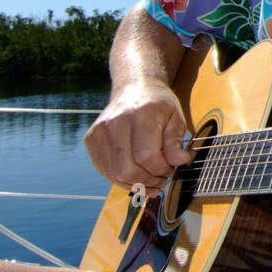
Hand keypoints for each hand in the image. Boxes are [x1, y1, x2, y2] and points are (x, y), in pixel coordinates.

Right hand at [83, 80, 191, 195]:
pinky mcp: (91, 139)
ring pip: (114, 174)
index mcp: (141, 114)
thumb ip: (175, 142)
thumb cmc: (159, 105)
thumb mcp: (176, 119)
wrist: (135, 87)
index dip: (161, 170)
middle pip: (127, 169)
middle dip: (148, 181)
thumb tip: (180, 161)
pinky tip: (136, 175)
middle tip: (161, 178)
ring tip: (150, 179)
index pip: (146, 156)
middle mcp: (116, 122)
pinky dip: (121, 179)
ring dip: (135, 184)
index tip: (171, 169)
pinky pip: (104, 170)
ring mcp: (99, 131)